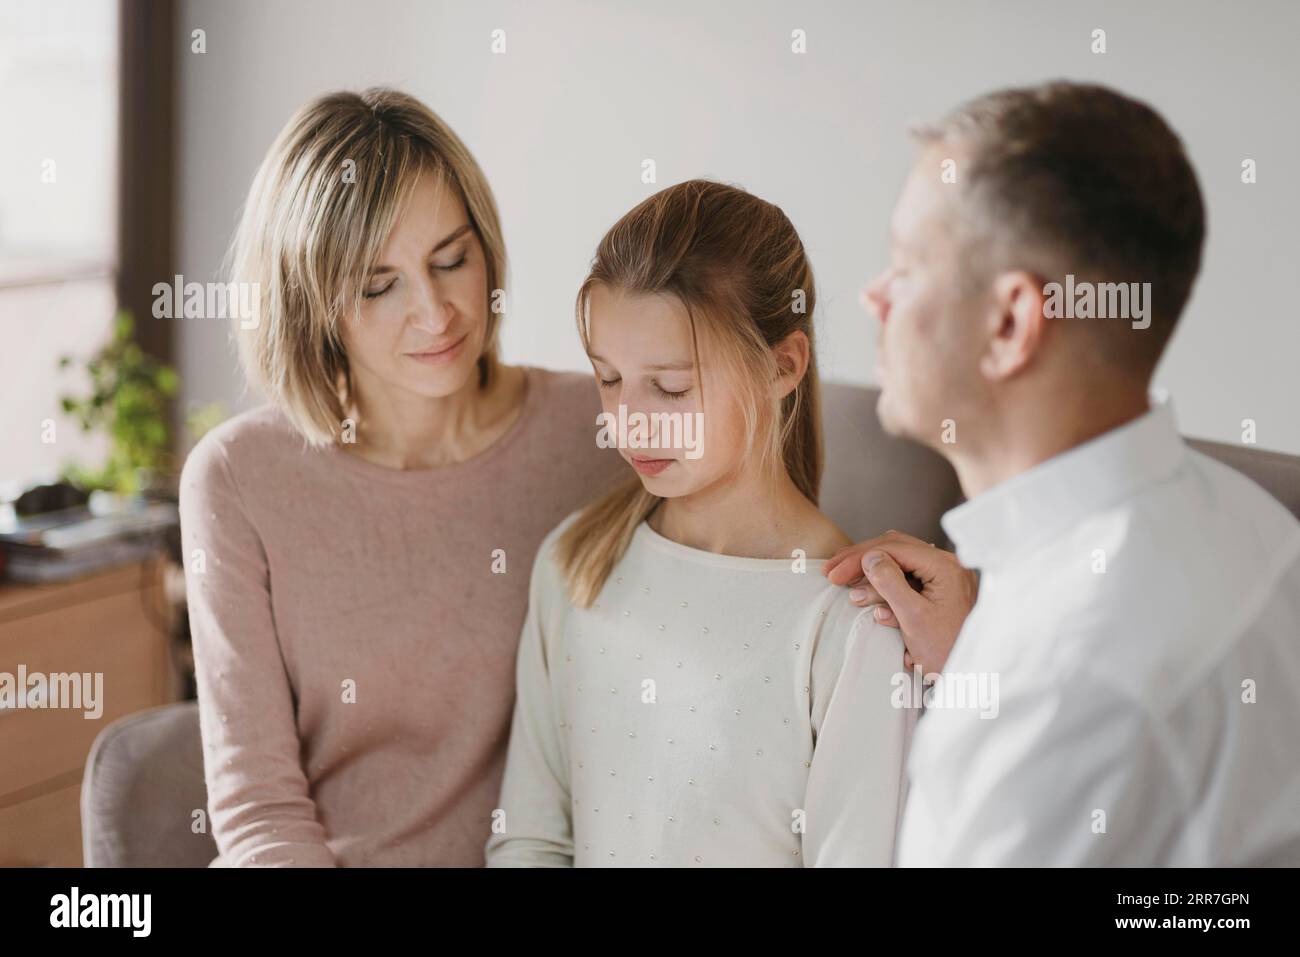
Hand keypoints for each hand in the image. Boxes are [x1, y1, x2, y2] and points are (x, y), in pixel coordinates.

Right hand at [824, 530, 977, 672]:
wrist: (974, 679)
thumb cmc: (949, 651)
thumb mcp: (913, 617)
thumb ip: (890, 583)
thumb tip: (870, 557)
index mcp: (944, 566)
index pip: (893, 548)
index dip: (859, 558)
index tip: (835, 574)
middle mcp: (947, 566)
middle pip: (895, 550)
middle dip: (862, 562)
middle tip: (834, 573)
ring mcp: (945, 578)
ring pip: (900, 564)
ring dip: (873, 577)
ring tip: (852, 593)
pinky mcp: (941, 593)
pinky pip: (909, 580)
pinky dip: (887, 588)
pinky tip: (873, 603)